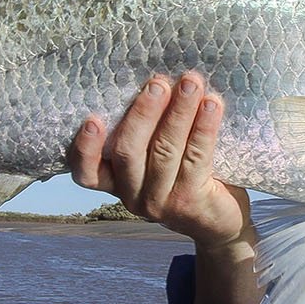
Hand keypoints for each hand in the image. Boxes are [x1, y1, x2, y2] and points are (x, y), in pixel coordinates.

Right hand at [67, 73, 250, 249]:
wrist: (219, 224)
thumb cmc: (186, 179)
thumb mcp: (157, 161)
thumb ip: (148, 134)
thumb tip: (155, 79)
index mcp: (117, 183)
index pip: (87, 173)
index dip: (85, 148)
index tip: (92, 118)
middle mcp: (133, 196)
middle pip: (129, 152)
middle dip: (143, 112)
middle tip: (158, 83)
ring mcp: (161, 202)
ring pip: (165, 151)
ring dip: (178, 111)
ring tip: (190, 83)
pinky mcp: (191, 202)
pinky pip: (196, 157)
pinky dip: (203, 127)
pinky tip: (211, 105)